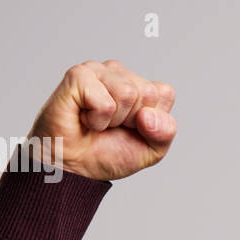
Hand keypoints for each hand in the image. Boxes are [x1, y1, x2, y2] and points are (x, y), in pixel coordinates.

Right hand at [26, 60, 176, 180]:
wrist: (74, 168)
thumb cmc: (107, 154)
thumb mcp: (151, 149)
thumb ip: (165, 131)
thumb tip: (148, 114)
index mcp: (138, 84)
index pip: (164, 93)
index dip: (152, 121)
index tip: (131, 129)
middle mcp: (118, 73)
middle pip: (148, 93)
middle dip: (132, 120)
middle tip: (110, 127)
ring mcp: (98, 71)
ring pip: (129, 94)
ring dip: (113, 120)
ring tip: (97, 123)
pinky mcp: (78, 76)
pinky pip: (106, 102)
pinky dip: (97, 120)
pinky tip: (84, 118)